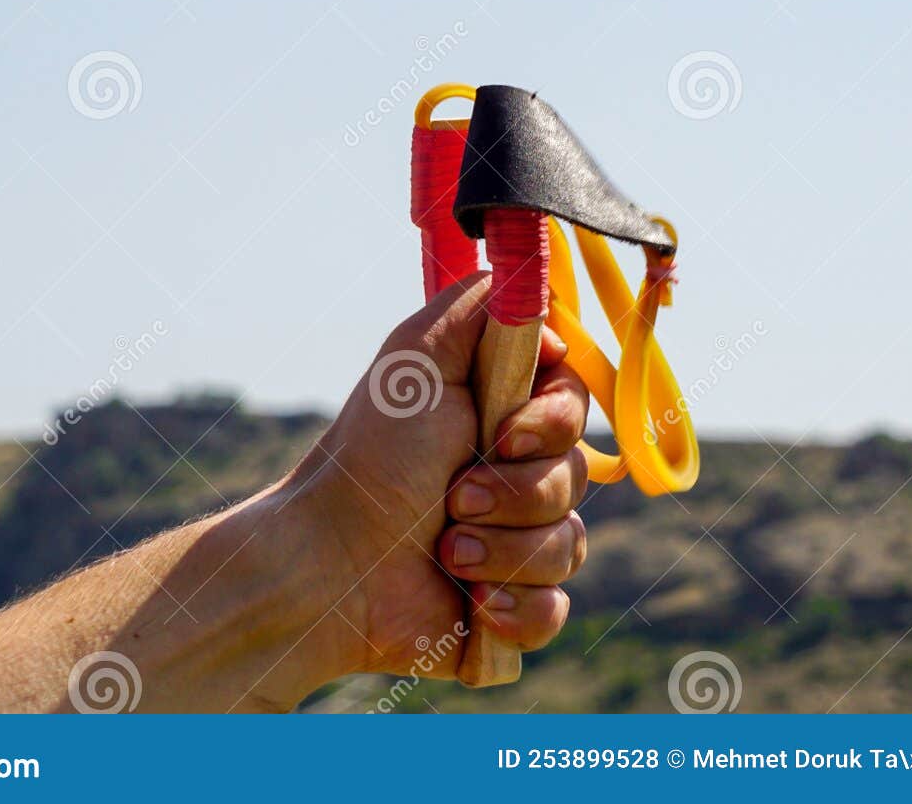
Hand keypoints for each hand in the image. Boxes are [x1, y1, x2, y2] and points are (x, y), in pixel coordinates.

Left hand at [292, 273, 589, 679]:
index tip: (505, 434)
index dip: (553, 423)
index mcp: (504, 416)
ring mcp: (519, 542)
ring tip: (446, 552)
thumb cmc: (371, 457)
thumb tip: (542, 302)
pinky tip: (474, 601)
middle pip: (580, 475)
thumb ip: (484, 305)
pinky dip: (517, 608)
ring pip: (571, 545)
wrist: (330, 563)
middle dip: (516, 492)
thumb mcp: (418, 354)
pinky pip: (557, 610)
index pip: (576, 406)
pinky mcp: (513, 608)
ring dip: (504, 550)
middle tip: (454, 497)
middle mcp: (519, 475)